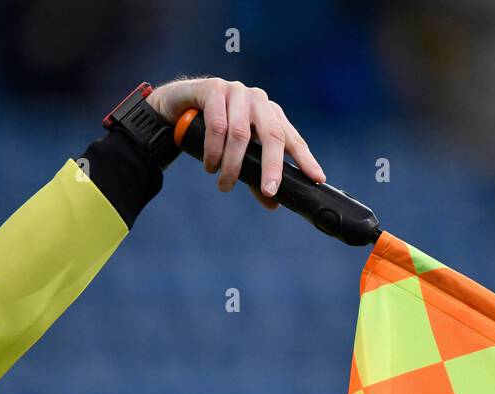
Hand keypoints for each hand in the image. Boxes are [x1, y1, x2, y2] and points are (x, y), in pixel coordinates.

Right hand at [148, 76, 325, 209]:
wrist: (177, 104)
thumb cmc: (213, 130)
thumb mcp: (238, 154)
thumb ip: (254, 175)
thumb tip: (273, 204)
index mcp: (270, 115)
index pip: (292, 138)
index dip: (305, 158)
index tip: (317, 178)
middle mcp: (258, 101)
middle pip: (272, 135)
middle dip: (272, 167)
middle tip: (268, 192)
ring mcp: (237, 92)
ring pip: (241, 135)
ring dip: (233, 165)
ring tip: (224, 184)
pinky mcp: (214, 89)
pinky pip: (217, 125)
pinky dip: (214, 150)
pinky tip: (211, 165)